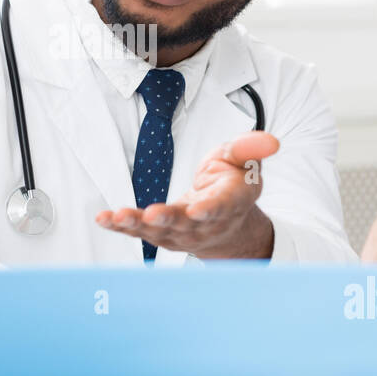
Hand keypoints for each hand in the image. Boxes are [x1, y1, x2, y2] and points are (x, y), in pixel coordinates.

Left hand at [95, 131, 278, 258]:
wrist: (228, 225)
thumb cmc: (232, 186)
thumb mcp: (244, 162)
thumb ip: (250, 148)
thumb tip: (272, 141)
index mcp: (229, 202)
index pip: (221, 207)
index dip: (211, 209)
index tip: (199, 209)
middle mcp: (205, 223)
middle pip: (185, 223)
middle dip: (168, 219)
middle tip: (152, 215)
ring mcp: (182, 233)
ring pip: (159, 232)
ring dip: (136, 225)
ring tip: (118, 217)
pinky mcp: (161, 234)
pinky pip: (140, 232)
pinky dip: (121, 227)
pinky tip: (104, 219)